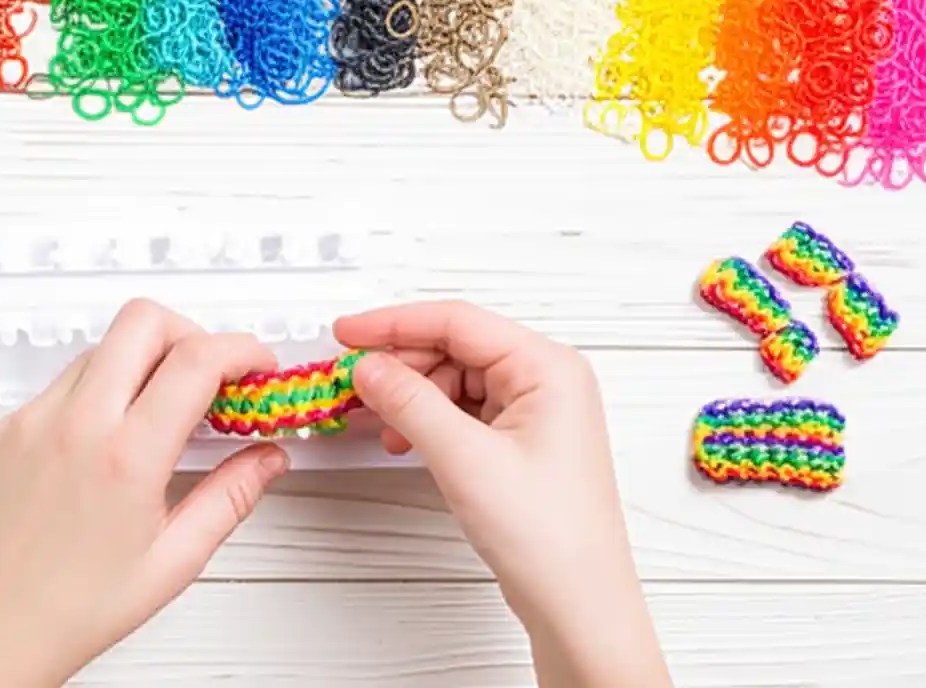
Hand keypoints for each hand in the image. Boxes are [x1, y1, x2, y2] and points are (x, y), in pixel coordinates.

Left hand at [0, 300, 289, 687]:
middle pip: (144, 320)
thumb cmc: (78, 607)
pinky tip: (118, 431)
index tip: (258, 365)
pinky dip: (105, 385)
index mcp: (125, 458)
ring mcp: (36, 420)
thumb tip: (268, 458)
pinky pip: (69, 377)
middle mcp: (76, 425)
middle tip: (213, 375)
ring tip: (165, 410)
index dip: (242, 349)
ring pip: (105, 344)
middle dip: (193, 333)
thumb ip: (230, 497)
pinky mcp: (12, 427)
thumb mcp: (176, 559)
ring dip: (146, 359)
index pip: (196, 360)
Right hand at [335, 301, 670, 687]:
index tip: (347, 333)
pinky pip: (463, 411)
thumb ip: (410, 402)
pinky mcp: (521, 443)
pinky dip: (428, 420)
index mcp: (549, 368)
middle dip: (401, 363)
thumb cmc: (550, 537)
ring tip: (378, 420)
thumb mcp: (465, 458)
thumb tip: (370, 366)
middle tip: (354, 381)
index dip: (394, 323)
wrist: (578, 604)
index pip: (457, 321)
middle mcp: (548, 382)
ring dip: (412, 396)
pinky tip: (405, 439)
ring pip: (455, 380)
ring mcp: (536, 413)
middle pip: (455, 347)